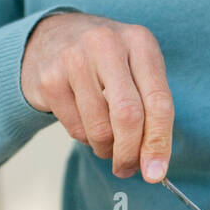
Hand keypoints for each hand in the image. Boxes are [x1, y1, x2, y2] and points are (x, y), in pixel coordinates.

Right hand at [20, 12, 173, 181]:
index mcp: (140, 41)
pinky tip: (85, 123)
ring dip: (105, 149)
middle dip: (130, 153)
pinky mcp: (50, 78)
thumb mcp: (135, 69)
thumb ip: (150, 110)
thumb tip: (154, 165)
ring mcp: (75, 59)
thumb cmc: (104, 60)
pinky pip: (75, 128)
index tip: (157, 172)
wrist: (52, 36)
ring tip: (106, 144)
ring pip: (99, 128)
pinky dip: (85, 138)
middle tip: (127, 168)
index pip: (159, 101)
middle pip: (129, 116)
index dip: (160, 142)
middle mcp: (108, 44)